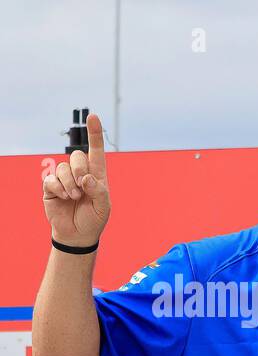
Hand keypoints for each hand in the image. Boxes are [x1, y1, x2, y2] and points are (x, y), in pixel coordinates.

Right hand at [42, 113, 110, 246]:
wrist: (78, 234)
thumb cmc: (94, 219)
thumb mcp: (103, 207)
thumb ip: (98, 190)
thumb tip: (86, 177)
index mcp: (97, 175)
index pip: (96, 151)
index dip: (95, 134)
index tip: (93, 116)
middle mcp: (80, 173)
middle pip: (77, 156)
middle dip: (80, 170)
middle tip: (82, 187)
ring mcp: (64, 178)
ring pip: (63, 167)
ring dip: (69, 184)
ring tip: (74, 197)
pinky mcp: (50, 186)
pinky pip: (51, 178)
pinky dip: (58, 188)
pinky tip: (63, 197)